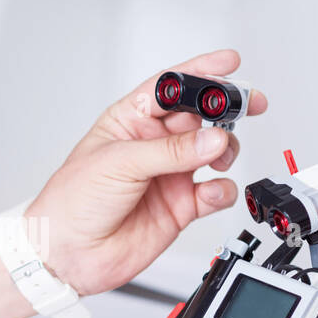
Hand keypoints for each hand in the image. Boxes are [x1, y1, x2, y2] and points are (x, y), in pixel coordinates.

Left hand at [24, 49, 265, 295]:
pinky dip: (221, 190)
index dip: (200, 73)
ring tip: (219, 157)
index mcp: (130, 122)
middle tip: (249, 105)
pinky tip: (210, 192)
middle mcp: (153, 146)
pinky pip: (215, 192)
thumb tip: (212, 138)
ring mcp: (169, 175)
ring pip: (214, 151)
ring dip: (225, 149)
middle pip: (200, 116)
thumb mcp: (119, 163)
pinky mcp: (181, 207)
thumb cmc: (73, 201)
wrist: (68, 253)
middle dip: (226, 108)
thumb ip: (169, 151)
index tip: (230, 63)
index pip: (171, 88)